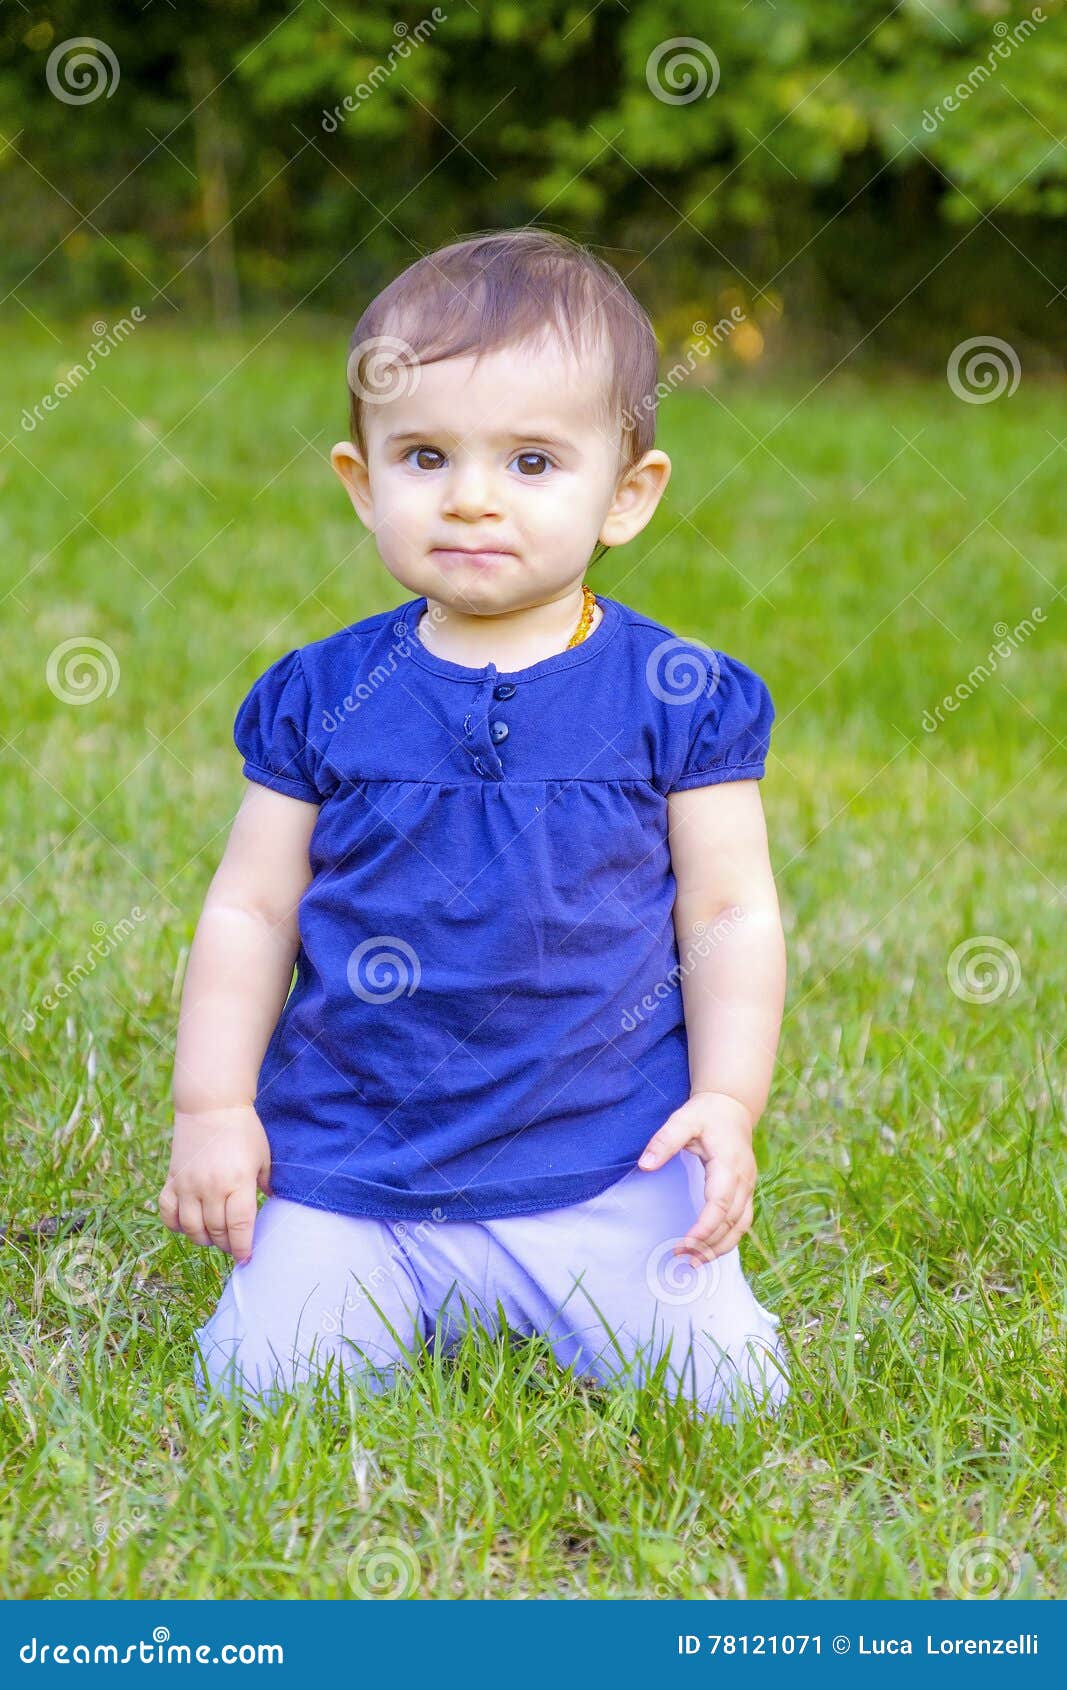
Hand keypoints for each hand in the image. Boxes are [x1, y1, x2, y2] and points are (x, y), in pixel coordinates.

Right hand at [158, 1104, 271, 1264]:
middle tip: (234, 1246)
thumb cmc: (244, 1130)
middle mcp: (211, 1187)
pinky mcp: (172, 1179)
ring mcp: (188, 1184)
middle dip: (227, 1245)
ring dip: (204, 1239)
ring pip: (191, 1228)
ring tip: (214, 1237)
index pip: (239, 1226)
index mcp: (237, 1181)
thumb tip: (271, 1204)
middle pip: (216, 1231)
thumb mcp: (263, 1156)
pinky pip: (168, 1213)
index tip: (247, 1257)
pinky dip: (176, 1225)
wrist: (211, 1106)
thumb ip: (266, 1183)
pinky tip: (188, 1224)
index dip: (243, 1246)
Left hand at [637, 1091, 756, 1262]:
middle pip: (732, 1221)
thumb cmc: (706, 1114)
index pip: (720, 1203)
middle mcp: (744, 1180)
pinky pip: (741, 1222)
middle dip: (708, 1244)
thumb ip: (664, 1141)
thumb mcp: (683, 1119)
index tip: (685, 1242)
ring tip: (695, 1262)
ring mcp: (748, 1187)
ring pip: (741, 1226)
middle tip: (681, 1257)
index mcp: (729, 1164)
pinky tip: (709, 1250)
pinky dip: (727, 1239)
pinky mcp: (746, 1191)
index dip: (705, 1226)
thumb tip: (645, 1165)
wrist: (733, 1107)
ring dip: (720, 1247)